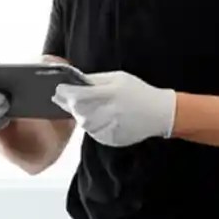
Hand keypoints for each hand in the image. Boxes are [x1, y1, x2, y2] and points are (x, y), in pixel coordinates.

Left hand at [52, 71, 175, 147]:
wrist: (160, 114)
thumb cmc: (138, 92)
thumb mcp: (119, 78)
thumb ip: (96, 80)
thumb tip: (74, 81)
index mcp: (111, 94)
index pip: (79, 95)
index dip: (65, 93)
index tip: (58, 89)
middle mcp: (110, 113)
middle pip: (78, 111)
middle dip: (70, 104)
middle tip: (64, 98)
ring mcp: (111, 129)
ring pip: (84, 123)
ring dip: (80, 114)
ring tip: (87, 106)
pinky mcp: (111, 139)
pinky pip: (93, 132)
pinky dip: (92, 124)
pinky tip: (100, 117)